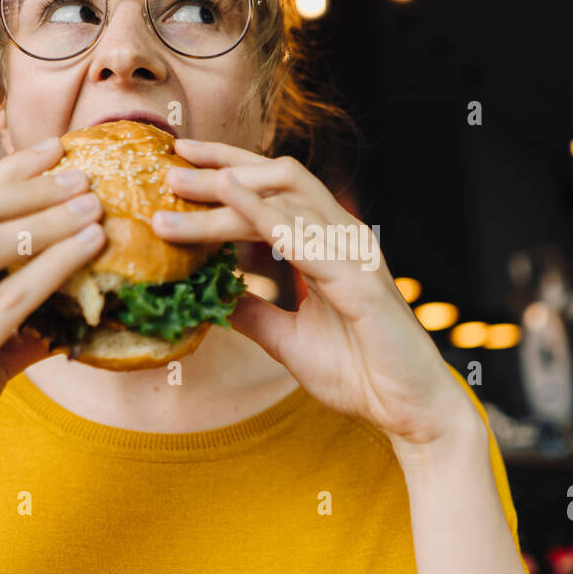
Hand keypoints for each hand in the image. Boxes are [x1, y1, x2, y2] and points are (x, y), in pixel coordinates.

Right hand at [0, 137, 106, 536]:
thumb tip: (74, 284)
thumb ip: (6, 315)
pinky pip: (6, 304)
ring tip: (96, 209)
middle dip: (30, 187)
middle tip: (84, 176)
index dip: (6, 175)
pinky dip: (53, 270)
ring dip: (47, 221)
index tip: (55, 152)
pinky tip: (88, 254)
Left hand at [151, 140, 476, 463]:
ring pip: (285, 200)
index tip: (179, 163)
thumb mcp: (288, 340)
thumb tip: (212, 298)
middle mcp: (342, 238)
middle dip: (221, 167)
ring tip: (179, 183)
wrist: (406, 410)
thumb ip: (254, 312)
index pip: (275, 192)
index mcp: (328, 246)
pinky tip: (230, 197)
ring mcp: (352, 254)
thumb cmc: (360, 373)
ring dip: (228, 189)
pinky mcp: (357, 280)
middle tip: (166, 166)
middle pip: (278, 180)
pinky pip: (303, 237)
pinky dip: (263, 213)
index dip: (228, 171)